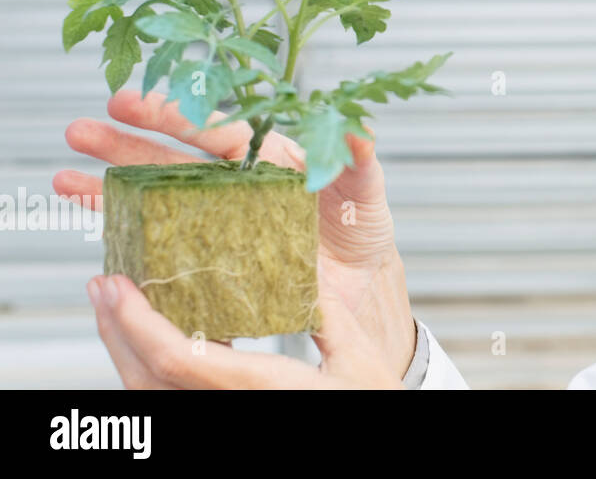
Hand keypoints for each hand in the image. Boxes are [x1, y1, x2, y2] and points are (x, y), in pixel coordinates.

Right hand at [58, 89, 418, 387]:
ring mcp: (218, 218)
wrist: (360, 284)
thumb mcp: (365, 189)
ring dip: (110, 186)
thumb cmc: (361, 226)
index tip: (132, 102)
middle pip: (173, 159)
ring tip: (66, 178)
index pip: (216, 130)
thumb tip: (358, 127)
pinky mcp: (209, 256)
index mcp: (267, 155)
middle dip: (125, 144)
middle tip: (81, 131)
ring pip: (156, 195)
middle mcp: (235, 182)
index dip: (176, 116)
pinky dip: (126, 231)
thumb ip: (357, 158)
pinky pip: (162, 240)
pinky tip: (93, 223)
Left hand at [85, 266, 404, 387]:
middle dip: (116, 331)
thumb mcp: (359, 357)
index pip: (178, 359)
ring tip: (117, 307)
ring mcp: (225, 417)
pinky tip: (156, 337)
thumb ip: (326, 312)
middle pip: (148, 379)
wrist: (379, 446)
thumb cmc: (374, 404)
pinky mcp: (227, 418)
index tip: (118, 285)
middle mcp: (232, 411)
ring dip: (125, 348)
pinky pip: (173, 399)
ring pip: (152, 395)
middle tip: (102, 285)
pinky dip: (152, 366)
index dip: (138, 322)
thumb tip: (302, 262)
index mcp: (262, 390)